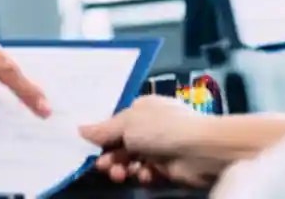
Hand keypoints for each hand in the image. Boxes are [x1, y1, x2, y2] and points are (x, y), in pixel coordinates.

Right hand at [79, 96, 216, 187]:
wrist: (202, 151)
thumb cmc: (164, 128)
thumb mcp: (127, 123)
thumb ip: (104, 129)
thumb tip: (81, 129)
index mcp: (142, 109)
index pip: (115, 122)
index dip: (101, 134)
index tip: (89, 146)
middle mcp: (150, 127)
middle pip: (121, 143)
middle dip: (110, 155)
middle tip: (103, 165)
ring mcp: (159, 148)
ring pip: (132, 161)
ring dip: (123, 168)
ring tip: (119, 173)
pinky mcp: (167, 168)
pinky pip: (146, 173)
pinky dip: (142, 175)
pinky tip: (144, 174)